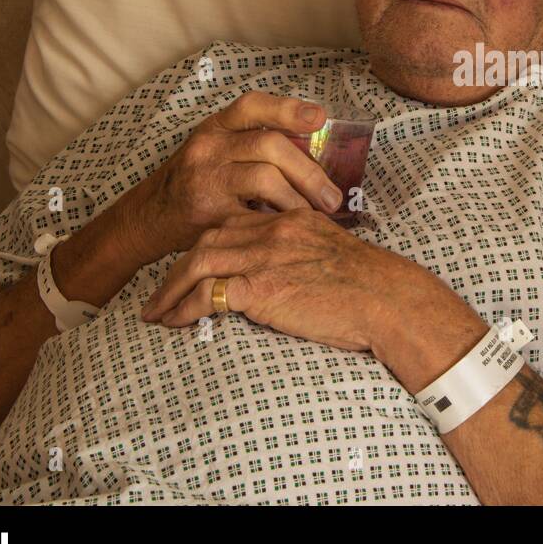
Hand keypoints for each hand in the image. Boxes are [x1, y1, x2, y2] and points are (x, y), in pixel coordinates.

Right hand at [134, 90, 344, 256]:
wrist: (149, 217)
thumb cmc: (196, 181)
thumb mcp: (217, 150)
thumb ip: (255, 144)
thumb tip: (316, 150)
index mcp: (217, 126)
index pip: (253, 105)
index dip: (288, 108)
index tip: (319, 118)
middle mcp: (209, 146)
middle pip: (270, 145)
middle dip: (309, 171)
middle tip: (332, 197)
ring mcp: (206, 178)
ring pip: (265, 178)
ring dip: (298, 199)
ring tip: (316, 216)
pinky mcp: (206, 212)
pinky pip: (252, 215)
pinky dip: (277, 222)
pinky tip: (288, 230)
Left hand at [139, 208, 417, 351]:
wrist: (387, 299)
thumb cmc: (369, 288)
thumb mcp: (332, 255)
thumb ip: (302, 255)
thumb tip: (283, 276)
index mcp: (289, 220)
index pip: (233, 224)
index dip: (204, 246)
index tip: (188, 269)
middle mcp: (272, 231)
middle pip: (206, 240)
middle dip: (175, 269)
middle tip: (158, 295)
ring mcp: (265, 257)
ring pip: (198, 263)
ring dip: (169, 290)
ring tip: (155, 314)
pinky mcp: (261, 286)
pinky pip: (208, 295)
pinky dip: (184, 309)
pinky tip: (175, 324)